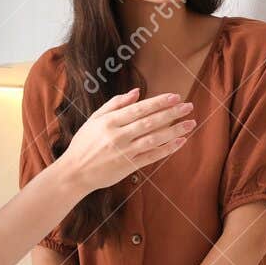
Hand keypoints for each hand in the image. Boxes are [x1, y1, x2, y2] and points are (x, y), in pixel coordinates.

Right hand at [59, 88, 195, 192]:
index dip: (159, 102)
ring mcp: (124, 152)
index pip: (139, 109)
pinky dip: (167, 149)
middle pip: (150, 122)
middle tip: (188, 106)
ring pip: (154, 139)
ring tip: (190, 123)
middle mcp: (118, 136)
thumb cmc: (84, 143)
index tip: (175, 97)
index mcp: (109, 122)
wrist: (75, 172)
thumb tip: (136, 92)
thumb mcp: (94, 119)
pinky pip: (152, 156)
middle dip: (172, 113)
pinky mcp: (129, 166)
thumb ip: (115, 104)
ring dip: (175, 131)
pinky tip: (180, 142)